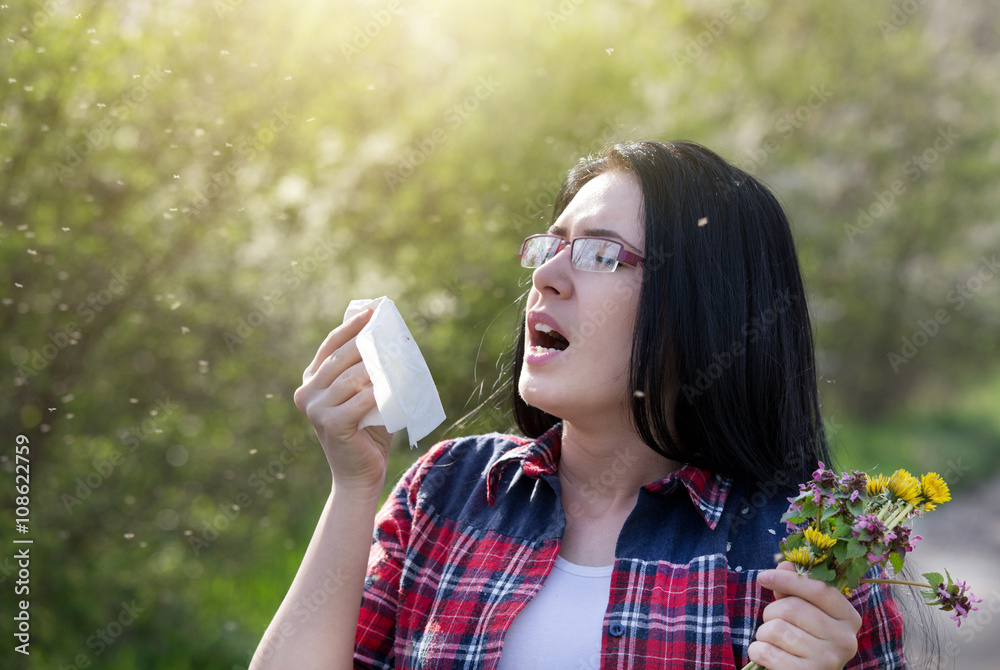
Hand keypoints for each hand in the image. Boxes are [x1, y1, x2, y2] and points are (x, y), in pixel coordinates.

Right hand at [294, 309, 392, 491]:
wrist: (360, 474)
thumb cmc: (367, 431)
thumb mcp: (362, 395)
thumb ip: (365, 370)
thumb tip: (384, 336)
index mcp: (312, 381)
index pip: (330, 345)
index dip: (351, 327)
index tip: (372, 312)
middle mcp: (307, 393)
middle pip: (340, 358)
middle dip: (366, 342)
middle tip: (388, 331)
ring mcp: (316, 410)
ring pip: (350, 378)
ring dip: (375, 366)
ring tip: (394, 356)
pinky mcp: (331, 425)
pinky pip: (359, 401)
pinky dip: (377, 392)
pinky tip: (391, 385)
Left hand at [748, 561, 861, 669]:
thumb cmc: (803, 640)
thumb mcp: (804, 613)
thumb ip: (795, 589)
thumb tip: (786, 564)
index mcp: (849, 618)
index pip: (819, 589)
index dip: (788, 580)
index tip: (763, 576)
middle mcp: (845, 640)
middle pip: (793, 608)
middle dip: (771, 612)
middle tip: (772, 623)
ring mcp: (828, 660)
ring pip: (777, 629)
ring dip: (764, 633)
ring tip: (773, 642)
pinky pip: (766, 651)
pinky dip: (758, 651)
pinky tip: (767, 656)